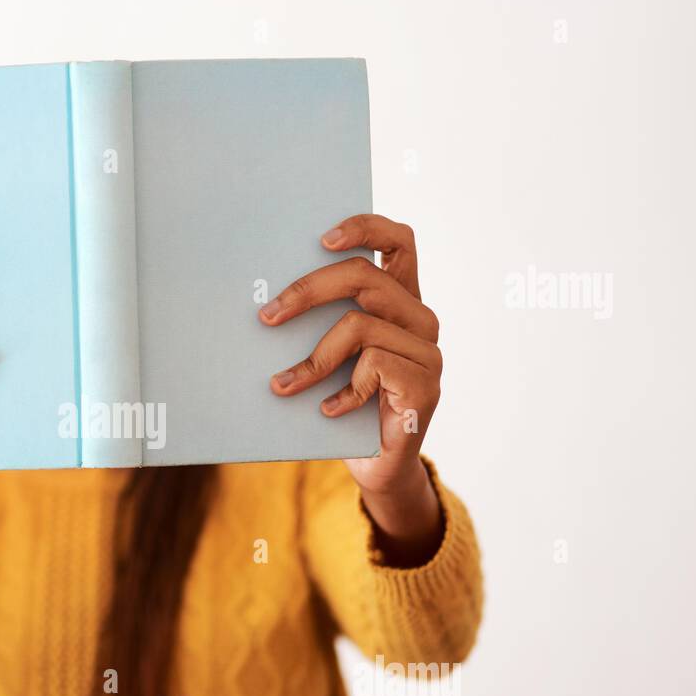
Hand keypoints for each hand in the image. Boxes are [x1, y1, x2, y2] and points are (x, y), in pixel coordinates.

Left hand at [260, 214, 442, 564]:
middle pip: (365, 277)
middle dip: (308, 291)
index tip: (322, 239)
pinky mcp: (426, 385)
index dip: (364, 228)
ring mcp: (428, 352)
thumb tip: (267, 303)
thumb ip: (321, 324)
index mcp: (400, 301)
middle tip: (267, 316)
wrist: (378, 467)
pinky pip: (372, 366)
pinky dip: (341, 391)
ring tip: (283, 385)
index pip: (399, 241)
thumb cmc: (346, 405)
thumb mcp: (331, 357)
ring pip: (360, 325)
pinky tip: (328, 411)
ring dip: (313, 358)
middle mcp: (420, 318)